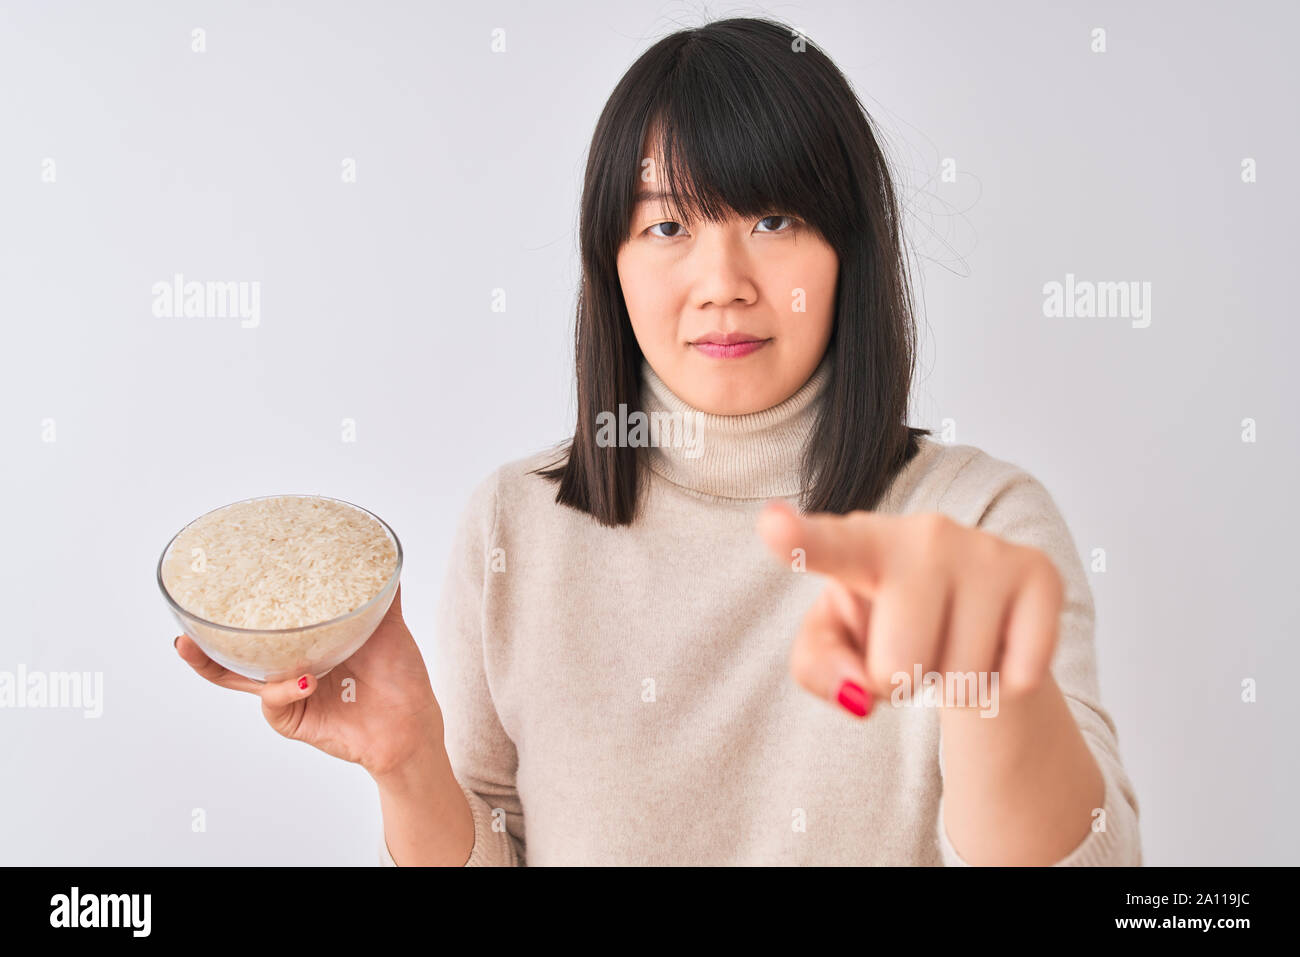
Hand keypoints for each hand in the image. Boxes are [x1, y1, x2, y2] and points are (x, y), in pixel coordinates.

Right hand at [173, 583, 445, 777]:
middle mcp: (291, 669)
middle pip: (234, 657)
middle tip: (182, 630)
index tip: (211, 589)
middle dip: (202, 646)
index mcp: (308, 644)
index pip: (265, 626)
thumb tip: (380, 554)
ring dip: (214, 666)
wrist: (413, 723)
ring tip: (195, 647)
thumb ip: (379, 595)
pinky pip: (275, 701)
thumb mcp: (387, 627)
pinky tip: (305, 679)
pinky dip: (286, 687)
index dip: (238, 613)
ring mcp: (289, 695)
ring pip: (239, 679)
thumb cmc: (399, 677)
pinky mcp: (294, 719)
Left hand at [756, 500, 1064, 716]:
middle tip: (911, 646)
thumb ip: (819, 668)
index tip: (773, 525)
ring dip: (952, 679)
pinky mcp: (1038, 573)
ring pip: (962, 677)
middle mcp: (924, 534)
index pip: (828, 546)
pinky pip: (1019, 674)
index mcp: (860, 545)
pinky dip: (1004, 683)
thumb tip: (861, 692)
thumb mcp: (831, 646)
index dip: (800, 540)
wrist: (971, 609)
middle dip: (900, 681)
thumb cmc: (883, 622)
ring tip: (952, 639)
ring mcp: (984, 548)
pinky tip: (995, 642)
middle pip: (897, 669)